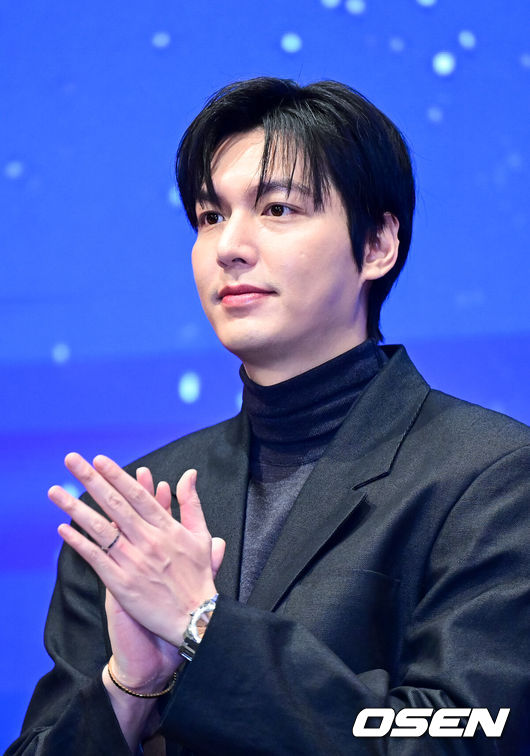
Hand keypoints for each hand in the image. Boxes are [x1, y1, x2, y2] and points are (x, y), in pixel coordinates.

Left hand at [49, 453, 223, 688]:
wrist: (195, 618)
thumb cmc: (198, 577)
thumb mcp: (201, 535)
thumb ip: (191, 502)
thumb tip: (189, 474)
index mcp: (167, 528)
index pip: (137, 495)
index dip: (117, 476)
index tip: (99, 460)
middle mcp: (148, 541)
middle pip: (115, 505)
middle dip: (91, 480)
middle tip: (72, 461)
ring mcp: (133, 562)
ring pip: (100, 529)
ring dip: (75, 508)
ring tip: (56, 492)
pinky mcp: (121, 584)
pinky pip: (95, 558)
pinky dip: (78, 543)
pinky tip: (63, 529)